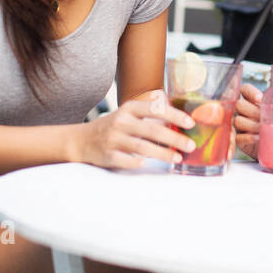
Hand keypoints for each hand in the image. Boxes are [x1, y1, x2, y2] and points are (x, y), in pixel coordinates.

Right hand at [71, 90, 196, 168]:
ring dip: (162, 153)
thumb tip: (179, 120)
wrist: (81, 140)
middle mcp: (121, 121)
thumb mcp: (128, 114)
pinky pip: (124, 160)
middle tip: (191, 146)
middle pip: (152, 130)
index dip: (174, 115)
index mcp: (129, 109)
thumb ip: (150, 114)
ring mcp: (113, 139)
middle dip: (174, 139)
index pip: (155, 109)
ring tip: (178, 158)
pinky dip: (136, 162)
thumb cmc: (112, 127)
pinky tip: (147, 164)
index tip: (190, 123)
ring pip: (142, 147)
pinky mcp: (106, 155)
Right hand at [234, 83, 262, 159]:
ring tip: (262, 129)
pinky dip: (248, 137)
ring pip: (238, 120)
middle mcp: (244, 111)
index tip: (259, 99)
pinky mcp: (239, 138)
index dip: (250, 92)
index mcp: (253, 100)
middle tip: (263, 117)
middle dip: (252, 111)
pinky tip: (257, 138)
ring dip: (251, 125)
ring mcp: (240, 124)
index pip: (245, 89)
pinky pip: (237, 137)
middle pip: (239, 104)